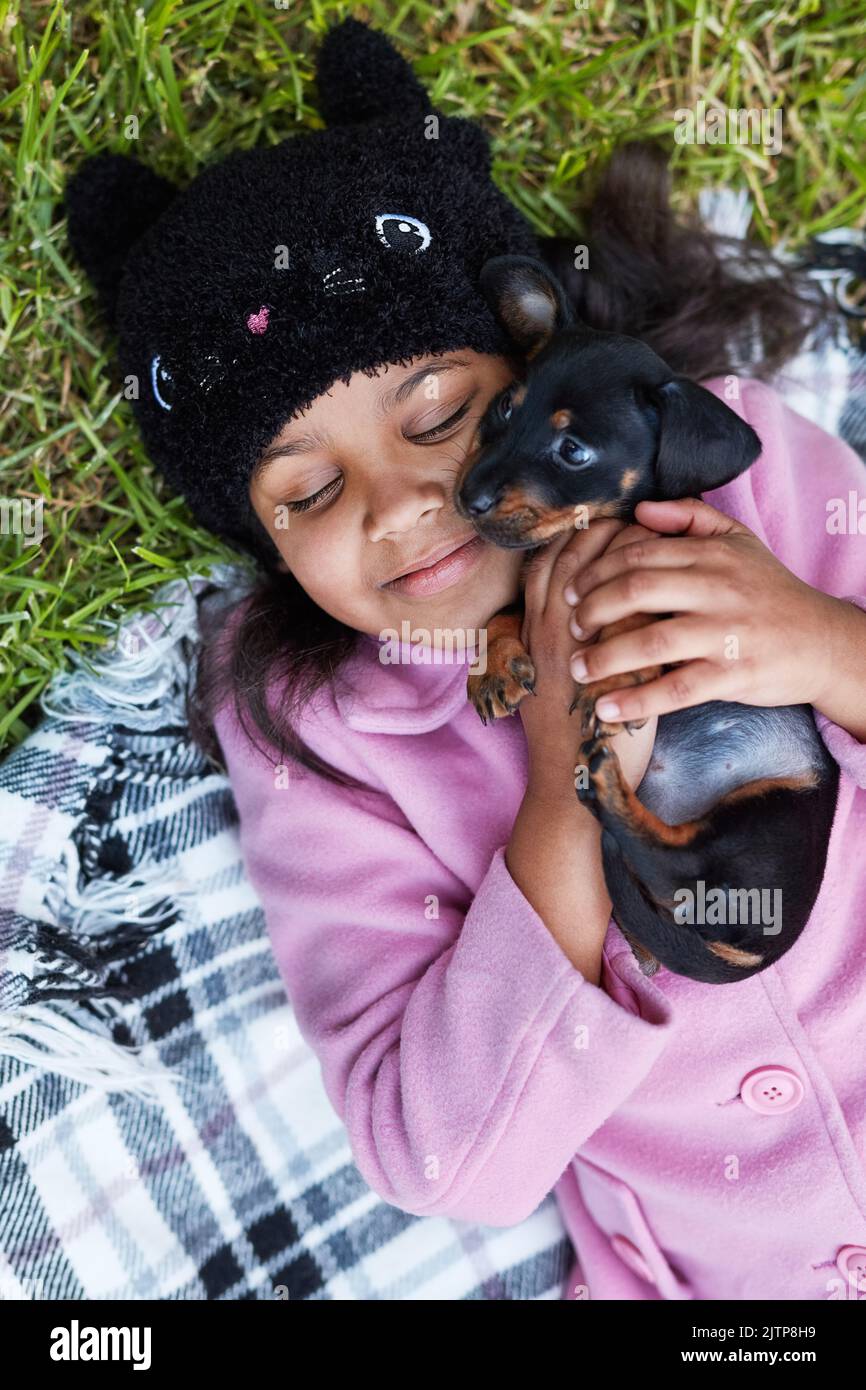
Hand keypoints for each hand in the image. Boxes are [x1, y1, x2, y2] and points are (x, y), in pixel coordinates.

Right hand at [518, 518, 657, 805]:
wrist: (571, 784)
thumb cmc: (569, 733)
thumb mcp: (552, 678)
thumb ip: (564, 640)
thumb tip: (584, 608)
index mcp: (532, 631)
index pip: (548, 562)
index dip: (577, 535)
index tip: (605, 518)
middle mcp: (546, 631)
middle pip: (569, 556)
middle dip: (603, 529)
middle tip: (635, 515)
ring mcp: (572, 647)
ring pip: (594, 575)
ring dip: (626, 551)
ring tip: (657, 537)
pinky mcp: (604, 665)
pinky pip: (624, 611)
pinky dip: (645, 589)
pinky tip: (672, 579)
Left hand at [565, 496, 845, 724]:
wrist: (822, 641)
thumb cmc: (770, 591)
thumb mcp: (738, 541)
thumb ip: (689, 518)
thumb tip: (639, 510)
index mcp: (712, 554)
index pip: (639, 554)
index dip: (595, 571)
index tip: (570, 589)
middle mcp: (717, 589)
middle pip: (636, 591)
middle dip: (591, 609)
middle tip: (570, 627)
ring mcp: (725, 633)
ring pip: (651, 641)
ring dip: (604, 657)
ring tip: (577, 669)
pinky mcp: (733, 675)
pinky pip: (676, 689)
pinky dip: (637, 701)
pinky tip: (607, 708)